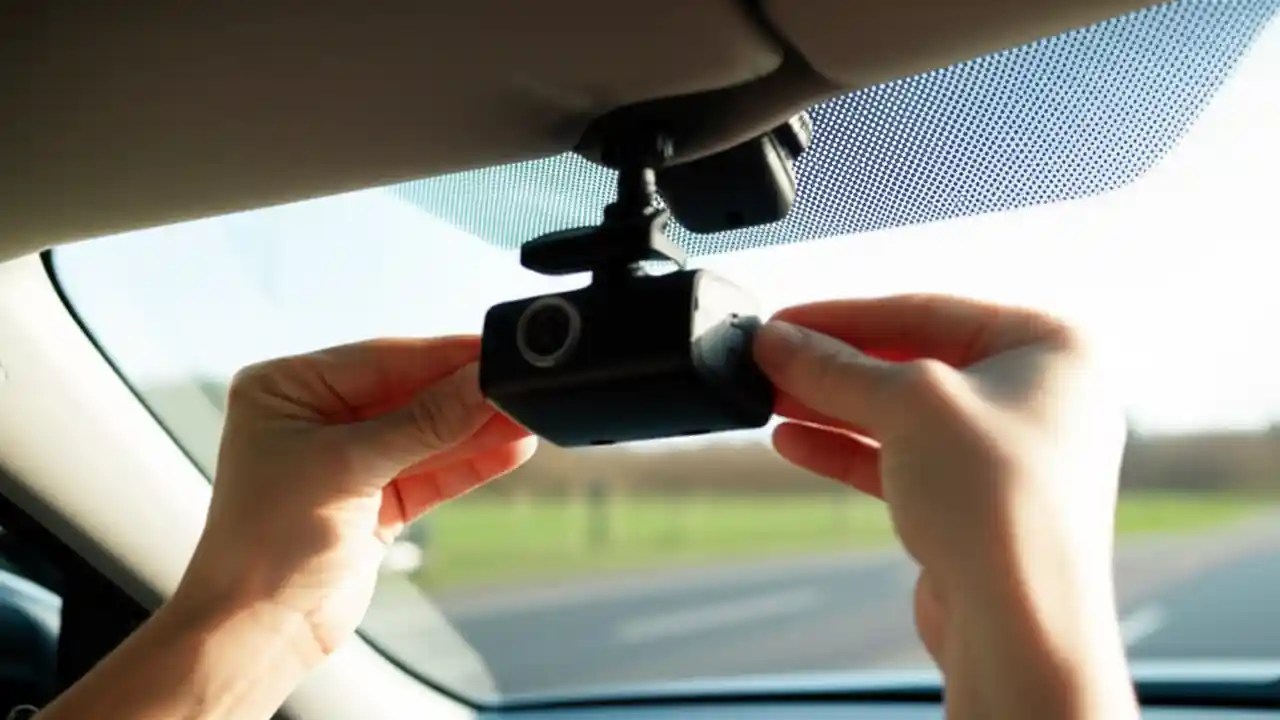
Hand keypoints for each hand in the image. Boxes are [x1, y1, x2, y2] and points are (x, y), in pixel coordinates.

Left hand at [179, 336, 535, 658]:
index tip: (496, 352)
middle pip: (409, 394)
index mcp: (288, 388)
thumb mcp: (348, 467)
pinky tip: (508, 448)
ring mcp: (346, 460)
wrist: (256, 632)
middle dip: (466, 395)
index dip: (443, 357)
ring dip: (476, 429)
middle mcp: (315, 417)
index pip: (382, 359)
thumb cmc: (267, 544)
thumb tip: (480, 384)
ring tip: (528, 415)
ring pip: (425, 434)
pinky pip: (430, 471)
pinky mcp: (373, 500)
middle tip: (521, 383)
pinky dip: (468, 462)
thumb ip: (423, 423)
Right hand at [754, 295, 1135, 719]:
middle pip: (912, 360)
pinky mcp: (977, 502)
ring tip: (767, 398)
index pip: (925, 311)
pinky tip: (793, 441)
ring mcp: (1008, 453)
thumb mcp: (907, 405)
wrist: (1019, 623)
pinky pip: (902, 459)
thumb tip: (776, 339)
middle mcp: (1038, 395)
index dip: (842, 316)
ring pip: (902, 413)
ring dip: (832, 405)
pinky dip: (847, 449)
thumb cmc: (999, 500)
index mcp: (1050, 347)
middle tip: (769, 359)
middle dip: (833, 364)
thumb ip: (834, 367)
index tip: (781, 321)